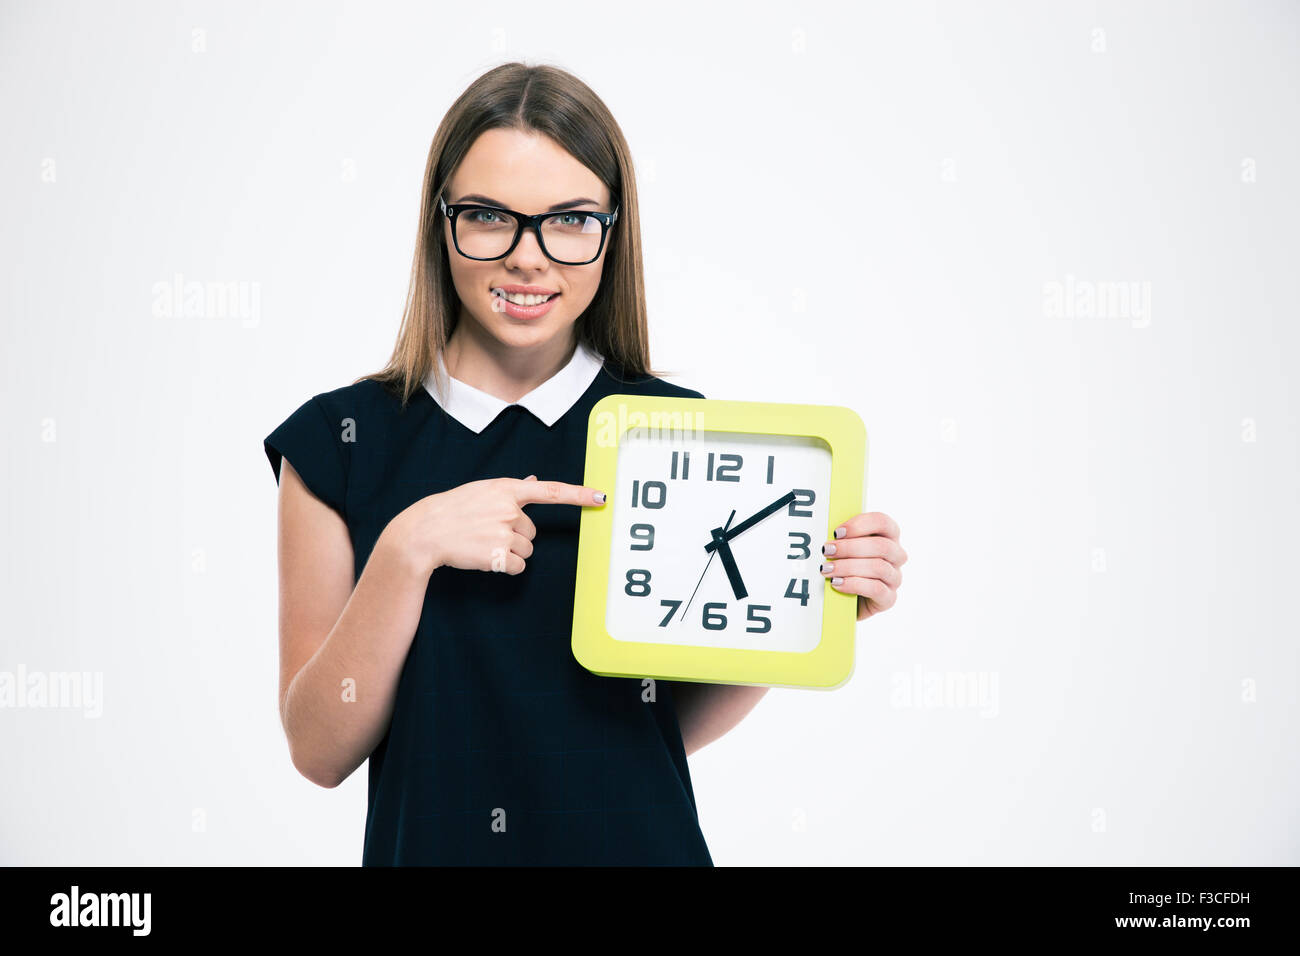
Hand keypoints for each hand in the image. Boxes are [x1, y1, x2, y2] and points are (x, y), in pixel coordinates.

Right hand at [384, 474, 605, 578]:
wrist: (425, 531)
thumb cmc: (453, 510)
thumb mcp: (482, 491)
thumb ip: (511, 489)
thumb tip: (534, 481)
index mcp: (507, 489)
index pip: (551, 491)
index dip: (579, 495)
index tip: (601, 497)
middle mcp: (509, 509)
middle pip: (532, 532)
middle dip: (515, 536)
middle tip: (488, 532)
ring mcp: (504, 531)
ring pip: (527, 550)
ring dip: (510, 552)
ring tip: (483, 543)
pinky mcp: (498, 554)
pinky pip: (519, 566)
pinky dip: (506, 566)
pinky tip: (485, 557)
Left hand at [819, 512, 906, 621]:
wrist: (846, 602)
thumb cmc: (846, 569)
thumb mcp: (844, 551)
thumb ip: (842, 539)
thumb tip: (827, 533)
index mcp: (887, 537)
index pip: (882, 522)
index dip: (859, 524)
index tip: (836, 532)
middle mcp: (896, 556)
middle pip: (881, 545)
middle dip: (850, 547)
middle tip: (827, 551)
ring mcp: (894, 578)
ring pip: (878, 567)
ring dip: (848, 567)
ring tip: (827, 569)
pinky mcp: (889, 598)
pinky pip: (876, 589)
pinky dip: (853, 584)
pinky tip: (837, 583)